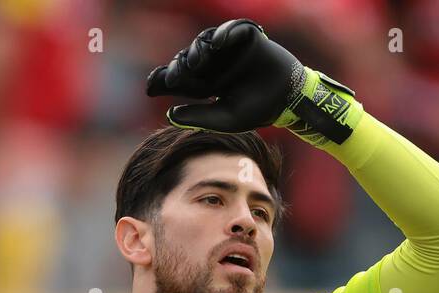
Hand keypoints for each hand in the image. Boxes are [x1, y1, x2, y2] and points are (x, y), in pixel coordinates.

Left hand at [146, 18, 361, 146]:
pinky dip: (221, 34)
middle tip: (174, 78)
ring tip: (196, 63)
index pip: (180, 81)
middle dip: (178, 68)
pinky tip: (215, 44)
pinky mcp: (245, 38)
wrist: (289, 98)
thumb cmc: (259, 110)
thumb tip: (169, 114)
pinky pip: (229, 29)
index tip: (149, 88)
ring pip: (203, 43)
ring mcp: (228, 51)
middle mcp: (214, 66)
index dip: (162, 82)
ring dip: (196, 51)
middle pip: (187, 60)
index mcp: (207, 85)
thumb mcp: (226, 118)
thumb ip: (199, 116)